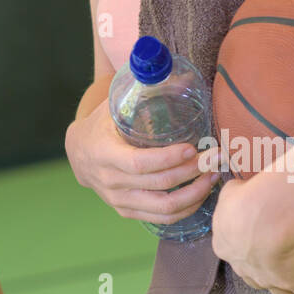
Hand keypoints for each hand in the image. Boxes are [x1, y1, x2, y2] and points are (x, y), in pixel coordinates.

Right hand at [65, 93, 217, 225]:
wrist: (79, 153)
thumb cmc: (102, 124)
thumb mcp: (114, 104)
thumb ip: (142, 89)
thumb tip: (182, 74)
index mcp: (104, 153)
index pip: (139, 163)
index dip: (167, 159)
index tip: (191, 147)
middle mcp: (110, 181)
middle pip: (158, 185)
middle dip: (192, 172)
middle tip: (214, 157)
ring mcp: (118, 200)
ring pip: (163, 207)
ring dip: (194, 194)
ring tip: (213, 177)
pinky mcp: (127, 212)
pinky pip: (162, 218)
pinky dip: (186, 209)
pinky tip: (201, 193)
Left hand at [208, 172, 293, 293]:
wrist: (264, 213)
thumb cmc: (244, 199)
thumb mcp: (231, 191)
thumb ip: (234, 196)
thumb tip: (240, 193)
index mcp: (225, 246)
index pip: (237, 254)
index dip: (253, 246)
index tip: (269, 232)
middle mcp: (243, 268)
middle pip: (259, 275)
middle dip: (276, 263)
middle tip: (293, 244)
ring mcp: (267, 279)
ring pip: (282, 288)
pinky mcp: (291, 282)